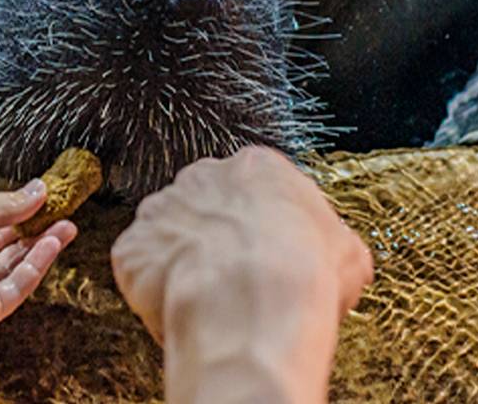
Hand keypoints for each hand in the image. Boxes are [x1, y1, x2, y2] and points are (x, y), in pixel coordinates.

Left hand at [0, 179, 76, 338]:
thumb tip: (40, 189)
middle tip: (66, 218)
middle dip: (37, 236)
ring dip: (41, 250)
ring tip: (66, 228)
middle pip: (6, 255)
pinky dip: (34, 268)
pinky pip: (13, 291)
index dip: (22, 220)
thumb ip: (9, 205)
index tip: (48, 206)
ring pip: (13, 273)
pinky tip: (50, 245)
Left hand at [110, 147, 372, 403]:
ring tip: (207, 302)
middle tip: (234, 282)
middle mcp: (202, 175)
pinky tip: (179, 310)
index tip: (266, 258)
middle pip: (205, 206)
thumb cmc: (305, 274)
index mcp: (256, 167)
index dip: (260, 229)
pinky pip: (139, 269)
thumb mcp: (346, 252)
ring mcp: (160, 208)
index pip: (253, 190)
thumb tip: (337, 256)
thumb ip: (331, 241)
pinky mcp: (131, 248)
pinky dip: (152, 290)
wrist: (253, 301)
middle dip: (215, 240)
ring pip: (167, 235)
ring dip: (181, 262)